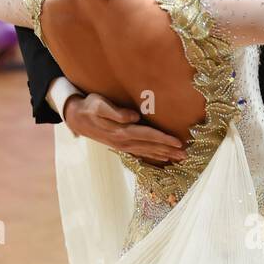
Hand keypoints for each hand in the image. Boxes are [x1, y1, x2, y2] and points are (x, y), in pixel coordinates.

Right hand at [64, 93, 187, 163]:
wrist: (77, 118)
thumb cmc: (90, 106)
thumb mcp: (100, 104)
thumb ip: (116, 112)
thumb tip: (133, 117)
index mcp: (121, 132)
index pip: (147, 135)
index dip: (163, 139)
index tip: (178, 142)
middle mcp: (124, 142)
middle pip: (151, 147)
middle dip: (169, 151)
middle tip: (186, 155)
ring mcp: (123, 146)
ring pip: (148, 152)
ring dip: (164, 155)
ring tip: (180, 158)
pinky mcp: (122, 147)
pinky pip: (141, 154)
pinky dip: (153, 156)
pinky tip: (164, 158)